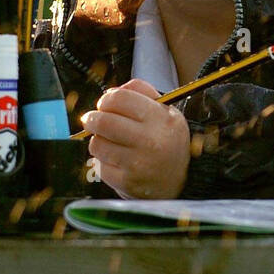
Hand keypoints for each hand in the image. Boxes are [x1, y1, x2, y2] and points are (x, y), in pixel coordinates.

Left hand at [81, 78, 190, 199]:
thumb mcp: (167, 111)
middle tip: (92, 119)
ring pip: (97, 143)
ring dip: (98, 140)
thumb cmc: (168, 141)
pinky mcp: (126, 182)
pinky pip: (98, 165)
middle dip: (92, 118)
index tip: (105, 103)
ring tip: (110, 142)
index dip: (106, 99)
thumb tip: (111, 91)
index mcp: (162, 119)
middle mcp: (151, 141)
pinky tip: (116, 160)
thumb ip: (142, 92)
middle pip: (103, 121)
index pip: (120, 98)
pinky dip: (103, 161)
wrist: (181, 180)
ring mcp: (137, 164)